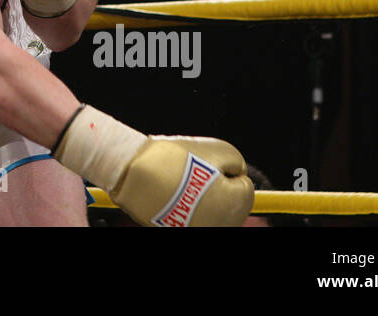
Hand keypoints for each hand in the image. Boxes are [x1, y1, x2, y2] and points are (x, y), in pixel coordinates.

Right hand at [55, 105, 254, 226]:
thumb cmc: (174, 159)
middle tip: (190, 171)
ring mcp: (199, 228)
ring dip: (198, 197)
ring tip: (177, 182)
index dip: (224, 168)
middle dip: (214, 185)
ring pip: (207, 209)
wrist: (134, 173)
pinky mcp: (177, 230)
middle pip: (227, 201)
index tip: (205, 163)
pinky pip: (187, 216)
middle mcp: (222, 223)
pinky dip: (181, 206)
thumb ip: (237, 161)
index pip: (243, 184)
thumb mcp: (218, 148)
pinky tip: (168, 194)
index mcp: (237, 204)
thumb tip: (237, 173)